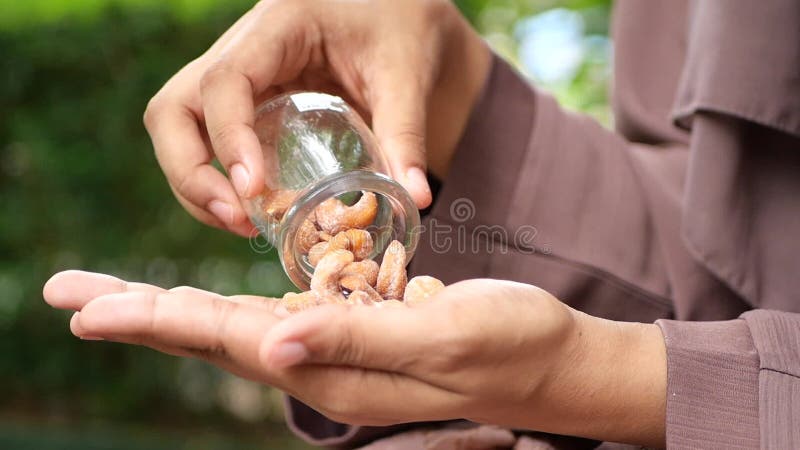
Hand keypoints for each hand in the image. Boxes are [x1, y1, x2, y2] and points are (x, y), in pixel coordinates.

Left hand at [43, 272, 664, 446]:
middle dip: (138, 315)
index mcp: (334, 374)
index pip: (228, 344)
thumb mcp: (440, 339)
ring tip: (113, 298)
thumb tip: (270, 343)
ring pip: (234, 329)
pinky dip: (224, 308)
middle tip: (67, 296)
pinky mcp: (352, 332)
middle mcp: (322, 370)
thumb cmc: (506, 343)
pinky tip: (201, 306)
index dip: (156, 322)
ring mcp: (335, 353)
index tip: (86, 311)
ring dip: (170, 310)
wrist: (547, 360)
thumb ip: (357, 340)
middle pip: (212, 339)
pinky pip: (272, 319)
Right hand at [143, 0, 491, 235]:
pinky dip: (214, 179)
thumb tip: (416, 199)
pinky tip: (251, 210)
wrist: (398, 9)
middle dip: (190, 170)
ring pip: (177, 127)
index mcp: (279, 26)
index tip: (253, 188)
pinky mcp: (246, 100)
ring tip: (243, 224)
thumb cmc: (402, 24)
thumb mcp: (407, 75)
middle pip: (173, 108)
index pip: (225, 80)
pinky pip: (204, 138)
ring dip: (195, 182)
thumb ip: (407, 134)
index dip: (228, 137)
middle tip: (238, 217)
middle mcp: (242, 48)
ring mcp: (237, 75)